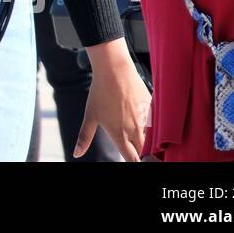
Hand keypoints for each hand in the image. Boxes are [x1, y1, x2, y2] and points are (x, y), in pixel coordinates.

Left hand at [78, 40, 151, 160]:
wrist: (114, 70)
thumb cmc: (100, 92)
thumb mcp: (90, 116)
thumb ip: (85, 137)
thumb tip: (76, 153)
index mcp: (119, 134)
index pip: (132, 159)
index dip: (133, 162)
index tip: (132, 160)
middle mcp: (134, 130)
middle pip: (144, 151)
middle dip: (142, 154)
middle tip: (137, 150)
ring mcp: (145, 120)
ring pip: (152, 138)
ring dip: (148, 140)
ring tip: (142, 136)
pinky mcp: (152, 110)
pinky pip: (157, 124)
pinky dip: (153, 126)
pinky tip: (147, 120)